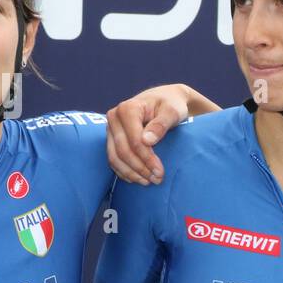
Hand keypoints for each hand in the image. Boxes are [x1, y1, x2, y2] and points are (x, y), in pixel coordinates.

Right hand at [105, 85, 221, 183]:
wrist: (164, 100)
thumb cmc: (171, 104)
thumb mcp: (172, 111)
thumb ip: (161, 124)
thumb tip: (147, 141)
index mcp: (128, 109)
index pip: (134, 140)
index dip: (147, 159)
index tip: (160, 172)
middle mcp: (114, 117)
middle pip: (123, 151)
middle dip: (140, 169)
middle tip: (157, 180)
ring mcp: (110, 128)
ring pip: (115, 157)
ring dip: (131, 173)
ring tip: (149, 182)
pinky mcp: (111, 138)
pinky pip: (113, 159)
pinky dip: (124, 171)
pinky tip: (138, 179)